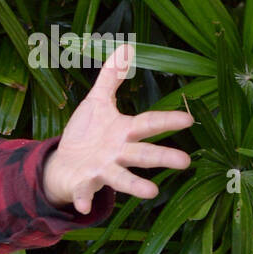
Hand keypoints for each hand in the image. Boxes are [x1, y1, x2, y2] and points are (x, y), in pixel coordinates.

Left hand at [42, 43, 194, 214]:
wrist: (63, 165)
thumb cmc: (86, 134)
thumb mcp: (97, 103)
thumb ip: (111, 78)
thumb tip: (126, 46)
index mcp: (122, 132)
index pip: (149, 123)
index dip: (167, 120)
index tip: (189, 119)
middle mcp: (117, 153)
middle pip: (142, 154)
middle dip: (162, 157)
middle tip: (185, 162)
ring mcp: (101, 170)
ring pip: (121, 178)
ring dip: (134, 185)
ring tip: (152, 192)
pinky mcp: (82, 183)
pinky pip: (83, 193)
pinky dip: (83, 199)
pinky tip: (82, 206)